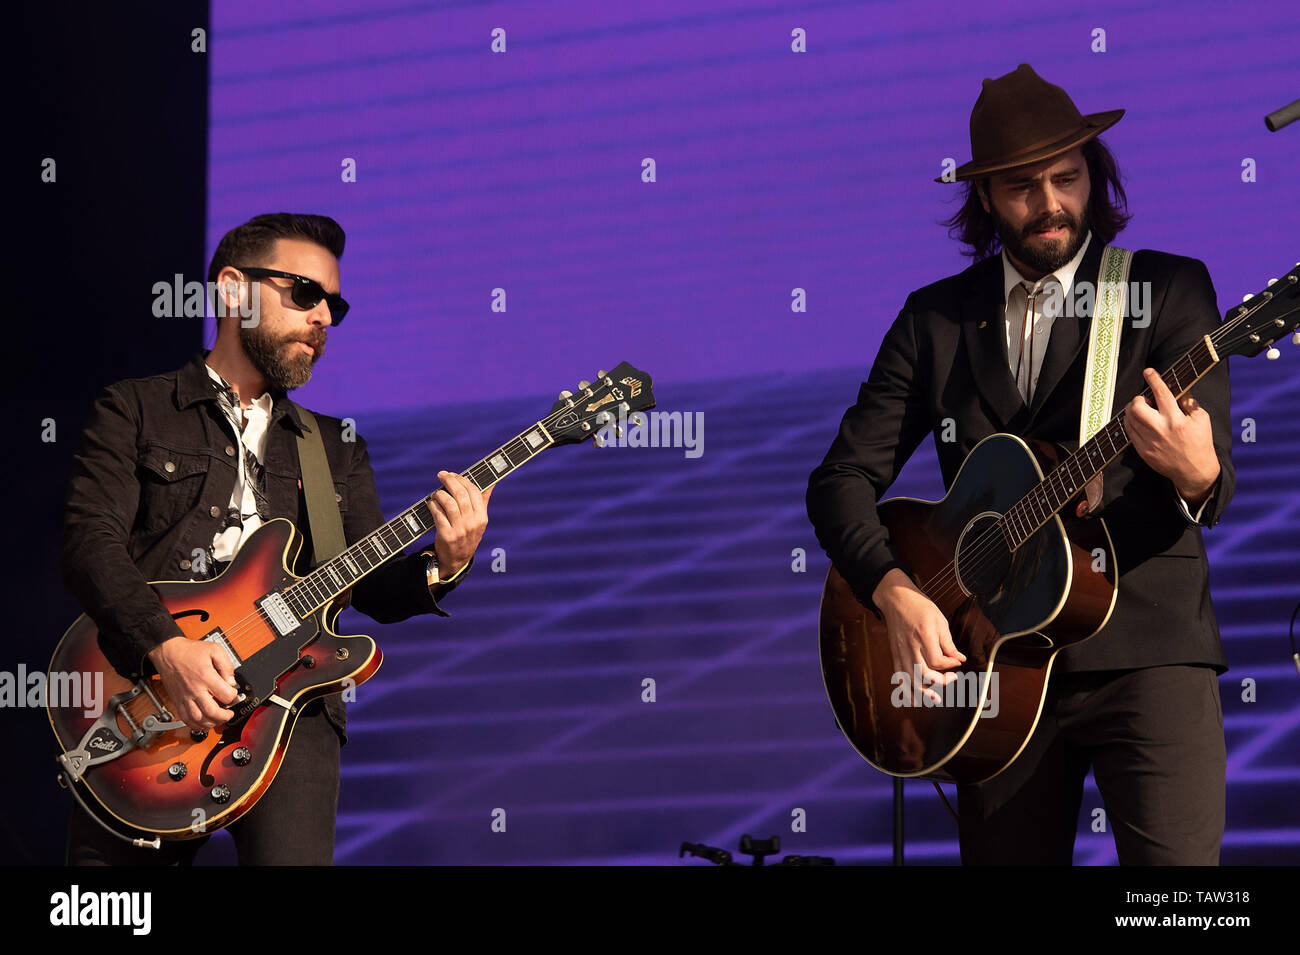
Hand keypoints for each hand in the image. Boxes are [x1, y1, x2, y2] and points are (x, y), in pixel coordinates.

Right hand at [147, 636, 238, 729]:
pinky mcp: (178, 701)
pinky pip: (186, 720)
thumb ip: (227, 665)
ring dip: (211, 723)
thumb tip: (232, 682)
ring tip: (218, 719)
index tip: (234, 694)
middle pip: (212, 712)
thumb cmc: (190, 651)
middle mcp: (195, 690)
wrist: (168, 653)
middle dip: (225, 716)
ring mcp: (185, 697)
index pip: (225, 695)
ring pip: (198, 720)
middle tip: (229, 713)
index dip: (234, 697)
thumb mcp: (214, 650)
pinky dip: (196, 725)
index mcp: (206, 676)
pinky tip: (204, 723)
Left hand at [427, 470, 492, 577]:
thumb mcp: (479, 520)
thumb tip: (492, 483)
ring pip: (449, 503)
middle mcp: (472, 523)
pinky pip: (438, 514)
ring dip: (440, 494)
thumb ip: (483, 501)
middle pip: (461, 495)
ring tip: (436, 493)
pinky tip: (431, 503)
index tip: (453, 474)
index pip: (474, 491)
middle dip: (450, 481)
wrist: (457, 559)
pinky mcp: (446, 535)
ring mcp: (460, 530)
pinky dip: (433, 505)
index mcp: (482, 517)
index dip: (462, 480)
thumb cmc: (468, 535)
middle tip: (441, 475)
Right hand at [872, 568, 965, 705]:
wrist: (896, 598)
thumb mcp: (940, 620)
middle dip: (939, 681)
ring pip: (909, 678)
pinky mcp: (894, 653)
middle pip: (923, 673)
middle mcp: (910, 645)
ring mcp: (900, 650)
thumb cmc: (920, 606)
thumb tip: (959, 659)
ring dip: (921, 692)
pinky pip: (898, 674)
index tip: (956, 662)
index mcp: (924, 635)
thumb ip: (948, 643)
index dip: (950, 666)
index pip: (937, 661)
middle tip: (952, 679)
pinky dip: (904, 689)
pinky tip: (913, 699)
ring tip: (934, 699)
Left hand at [1126, 368, 1219, 502]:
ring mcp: (1148, 441)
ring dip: (1133, 410)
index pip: (1161, 393)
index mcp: (1177, 420)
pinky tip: (1141, 422)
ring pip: (1129, 418)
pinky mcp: (1142, 450)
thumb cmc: (1200, 443)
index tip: (1149, 371)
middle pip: (1137, 406)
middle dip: (1139, 398)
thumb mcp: (1202, 419)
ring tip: (1145, 411)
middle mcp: (1160, 430)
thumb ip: (1188, 402)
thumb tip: (1177, 387)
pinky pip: (1128, 431)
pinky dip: (1131, 422)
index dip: (1154, 379)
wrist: (1194, 471)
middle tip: (1147, 400)